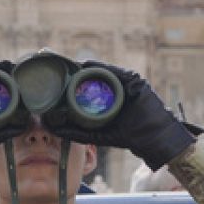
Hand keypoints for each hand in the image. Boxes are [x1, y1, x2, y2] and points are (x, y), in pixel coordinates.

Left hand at [49, 61, 194, 169]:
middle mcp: (114, 89)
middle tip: (59, 70)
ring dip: (86, 68)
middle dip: (76, 73)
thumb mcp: (96, 135)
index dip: (70, 84)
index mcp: (105, 100)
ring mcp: (125, 83)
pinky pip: (115, 72)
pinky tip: (87, 66)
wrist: (152, 137)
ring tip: (68, 66)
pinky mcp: (134, 80)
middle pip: (92, 77)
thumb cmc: (128, 136)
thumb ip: (75, 132)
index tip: (54, 82)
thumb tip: (51, 127)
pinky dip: (101, 68)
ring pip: (102, 72)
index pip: (85, 87)